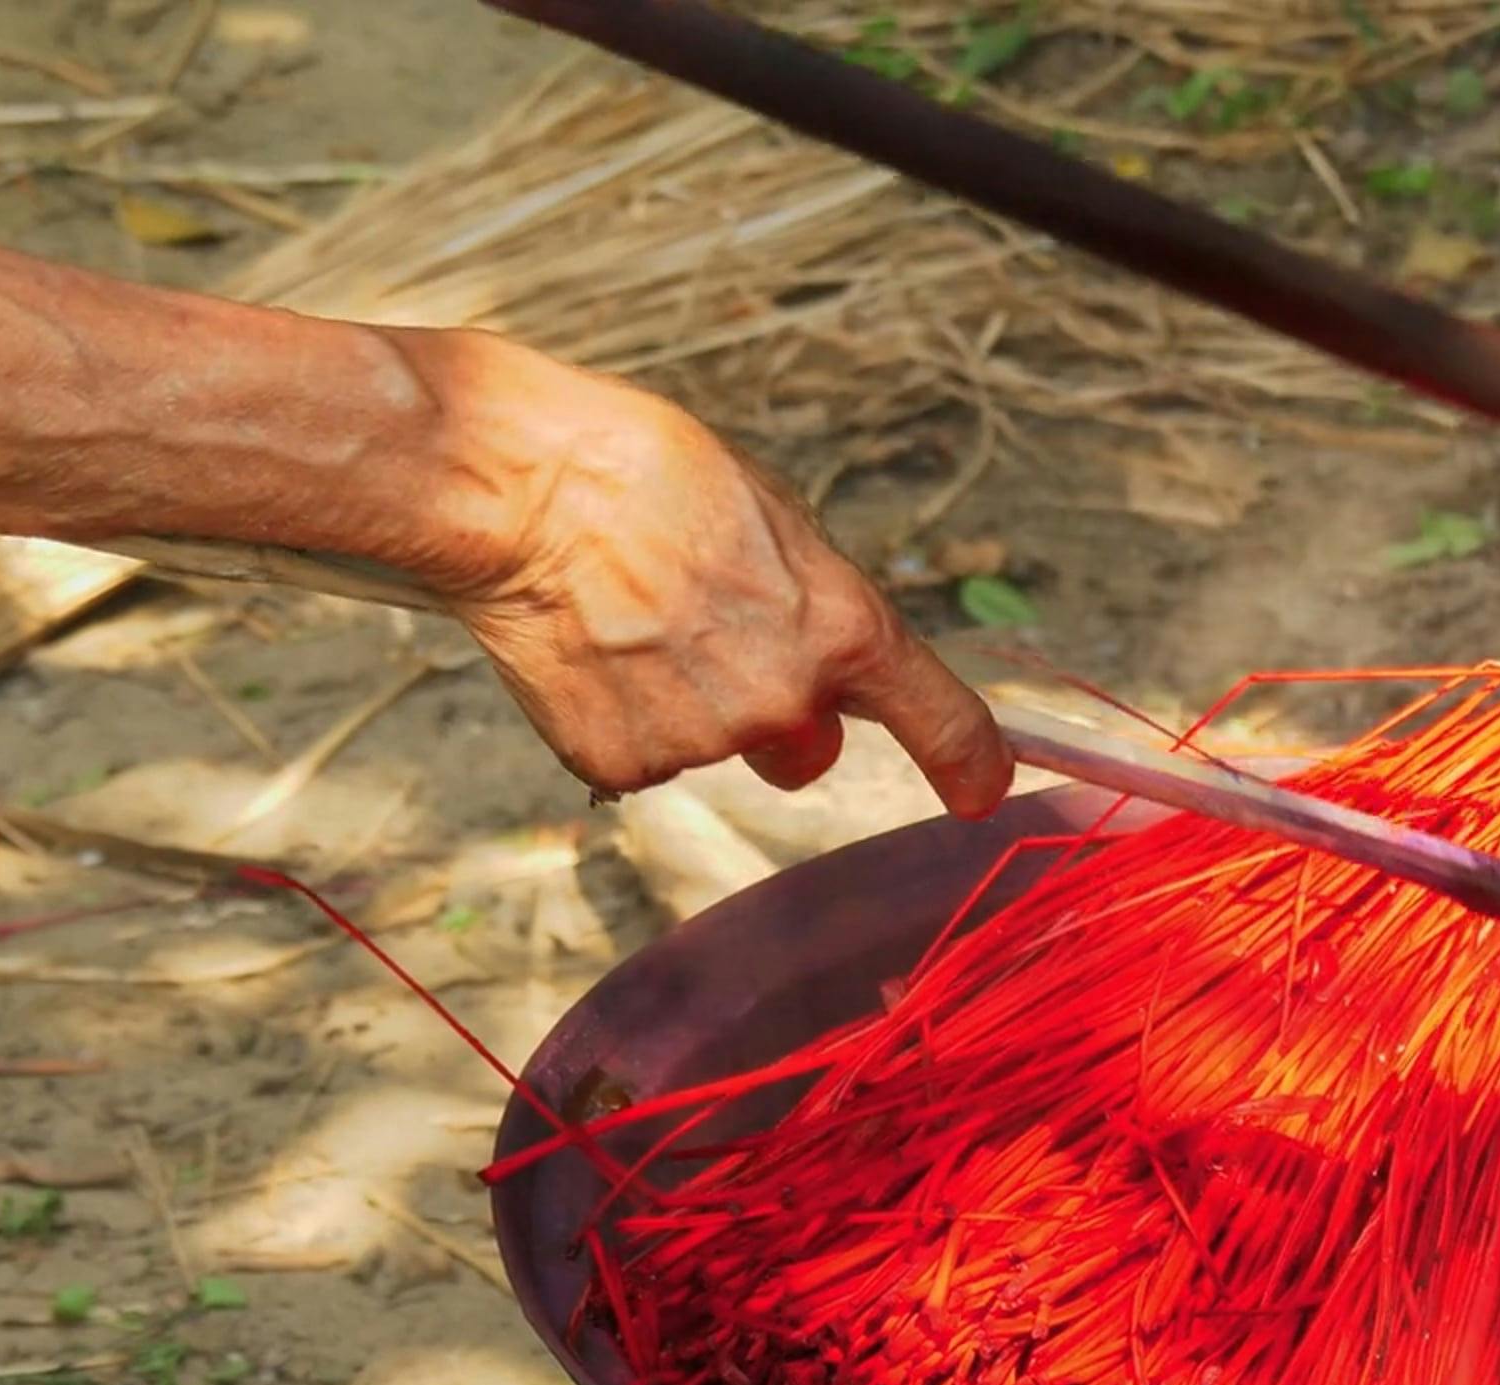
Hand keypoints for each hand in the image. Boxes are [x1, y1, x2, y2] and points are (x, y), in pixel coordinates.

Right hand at [399, 331, 1007, 815]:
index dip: (969, 763)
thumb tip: (821, 651)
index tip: (981, 793)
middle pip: (806, 750)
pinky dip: (619, 719)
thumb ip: (815, 602)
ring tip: (629, 620)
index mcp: (843, 628)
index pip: (939, 719)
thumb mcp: (773, 516)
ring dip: (687, 706)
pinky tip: (588, 650)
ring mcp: (702, 742)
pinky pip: (642, 760)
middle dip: (777, 714)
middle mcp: (785, 700)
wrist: (518, 490)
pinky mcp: (623, 764)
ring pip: (717, 750)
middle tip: (707, 636)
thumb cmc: (645, 475)